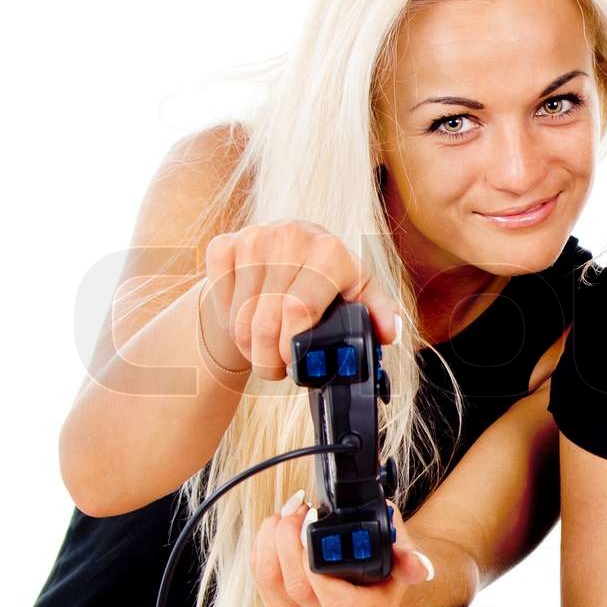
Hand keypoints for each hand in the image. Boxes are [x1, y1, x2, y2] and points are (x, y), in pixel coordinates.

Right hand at [201, 219, 403, 379]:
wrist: (287, 251)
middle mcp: (292, 237)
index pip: (299, 309)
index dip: (291, 346)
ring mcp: (255, 237)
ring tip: (261, 349)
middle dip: (267, 357)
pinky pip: (218, 295)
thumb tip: (388, 332)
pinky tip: (245, 316)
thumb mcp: (359, 293)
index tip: (293, 362)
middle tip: (274, 369)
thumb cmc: (329, 280)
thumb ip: (379, 313)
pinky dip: (227, 317)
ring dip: (247, 344)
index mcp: (330, 252)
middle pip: (266, 320)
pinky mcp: (226, 242)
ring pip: (239, 314)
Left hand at [253, 489, 435, 606]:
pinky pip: (261, 584)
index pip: (337, 603)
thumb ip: (408, 555)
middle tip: (300, 509)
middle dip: (289, 540)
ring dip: (271, 541)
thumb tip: (419, 569)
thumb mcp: (404, 548)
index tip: (314, 523)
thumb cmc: (386, 557)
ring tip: (287, 515)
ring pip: (272, 584)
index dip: (317, 566)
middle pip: (297, 589)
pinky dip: (261, 550)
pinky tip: (275, 531)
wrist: (373, 577)